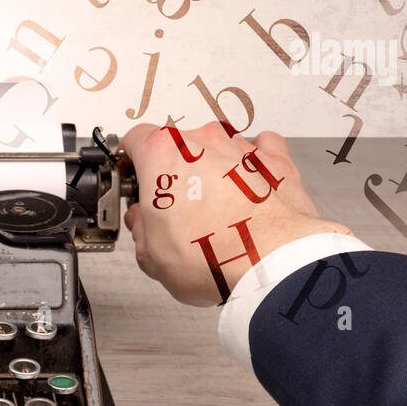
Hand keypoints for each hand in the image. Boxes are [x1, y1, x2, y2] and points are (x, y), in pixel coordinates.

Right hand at [120, 122, 352, 305]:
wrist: (271, 265)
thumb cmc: (214, 255)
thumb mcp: (151, 255)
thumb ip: (141, 230)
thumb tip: (144, 224)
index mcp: (163, 154)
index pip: (134, 140)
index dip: (131, 163)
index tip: (134, 180)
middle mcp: (201, 141)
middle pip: (177, 146)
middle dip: (173, 174)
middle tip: (174, 209)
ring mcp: (240, 148)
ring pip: (216, 149)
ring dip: (212, 172)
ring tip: (215, 211)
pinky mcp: (276, 162)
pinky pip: (260, 149)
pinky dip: (252, 165)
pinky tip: (249, 187)